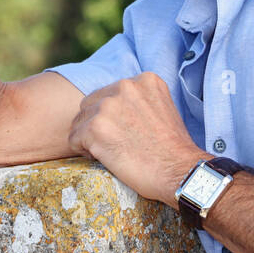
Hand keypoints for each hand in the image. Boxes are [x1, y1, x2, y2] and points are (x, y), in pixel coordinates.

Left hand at [66, 72, 207, 206]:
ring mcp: (108, 106)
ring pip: (80, 121)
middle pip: (90, 104)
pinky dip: (83, 152)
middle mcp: (125, 86)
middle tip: (115, 144)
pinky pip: (73, 138)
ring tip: (111, 153)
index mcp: (143, 80)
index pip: (109, 93)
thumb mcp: (161, 108)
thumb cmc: (172, 149)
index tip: (124, 132)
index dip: (111, 116)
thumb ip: (137, 100)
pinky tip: (105, 159)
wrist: (180, 172)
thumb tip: (112, 106)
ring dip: (89, 139)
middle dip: (96, 124)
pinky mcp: (95, 127)